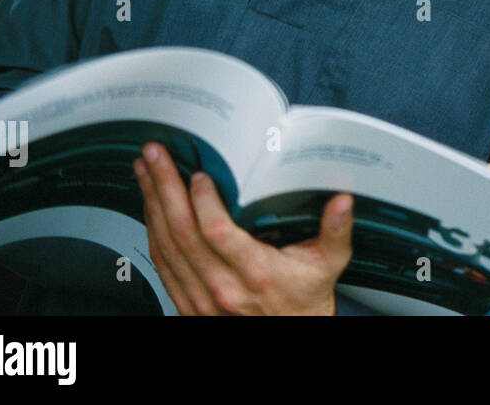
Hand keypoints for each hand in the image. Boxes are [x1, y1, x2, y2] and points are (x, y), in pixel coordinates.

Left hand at [134, 142, 353, 314]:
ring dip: (151, 203)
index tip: (200, 176)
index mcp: (256, 274)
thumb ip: (335, 231)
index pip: (218, 234)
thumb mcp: (329, 264)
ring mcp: (200, 297)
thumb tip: (343, 201)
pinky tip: (149, 205)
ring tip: (146, 170)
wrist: (289, 334)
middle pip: (182, 233)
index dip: (204, 202)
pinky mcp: (187, 301)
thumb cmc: (305, 299)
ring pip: (165, 245)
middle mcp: (223, 287)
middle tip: (156, 156)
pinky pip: (161, 262)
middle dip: (164, 188)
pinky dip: (151, 229)